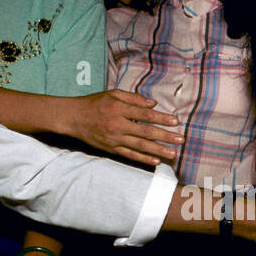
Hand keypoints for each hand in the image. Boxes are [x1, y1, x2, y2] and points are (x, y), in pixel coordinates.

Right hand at [67, 90, 183, 165]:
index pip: (144, 114)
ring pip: (140, 146)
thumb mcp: (113, 93)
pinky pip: (130, 155)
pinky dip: (143, 159)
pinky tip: (156, 161)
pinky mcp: (111, 149)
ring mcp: (114, 139)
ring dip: (158, 151)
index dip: (161, 118)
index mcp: (119, 108)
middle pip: (145, 132)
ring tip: (173, 154)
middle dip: (165, 137)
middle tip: (181, 140)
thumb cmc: (95, 103)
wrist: (73, 118)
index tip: (175, 121)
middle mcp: (117, 125)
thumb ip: (133, 98)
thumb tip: (153, 104)